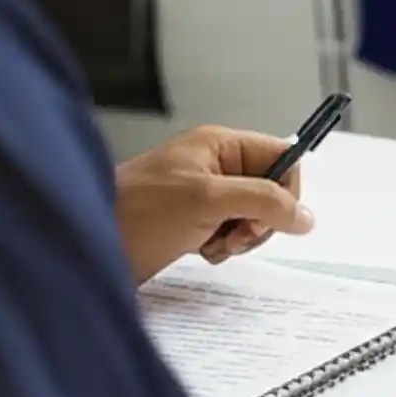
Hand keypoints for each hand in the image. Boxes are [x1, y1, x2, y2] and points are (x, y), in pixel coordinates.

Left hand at [114, 126, 314, 282]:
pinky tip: (201, 249)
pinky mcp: (195, 222)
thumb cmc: (137, 211)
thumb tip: (305, 217)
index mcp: (221, 146)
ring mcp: (206, 196)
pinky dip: (225, 248)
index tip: (271, 216)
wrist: (90, 244)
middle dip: (261, 221)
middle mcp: (216, 167)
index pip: (281, 158)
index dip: (286, 189)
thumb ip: (264, 202)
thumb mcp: (208, 199)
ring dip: (242, 238)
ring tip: (214, 243)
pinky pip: (233, 235)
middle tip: (236, 233)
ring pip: (255, 218)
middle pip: (272, 192)